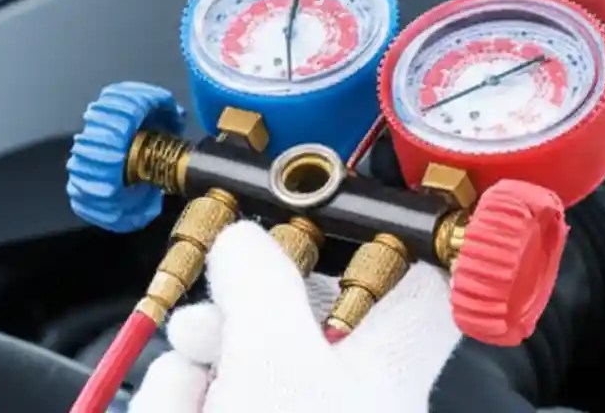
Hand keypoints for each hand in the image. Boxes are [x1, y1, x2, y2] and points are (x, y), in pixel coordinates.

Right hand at [130, 221, 460, 412]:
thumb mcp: (273, 360)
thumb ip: (259, 282)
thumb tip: (241, 240)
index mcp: (387, 367)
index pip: (417, 285)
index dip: (381, 239)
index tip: (328, 212)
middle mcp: (347, 398)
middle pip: (287, 317)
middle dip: (226, 321)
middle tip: (209, 334)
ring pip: (228, 365)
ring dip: (187, 382)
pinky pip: (196, 408)